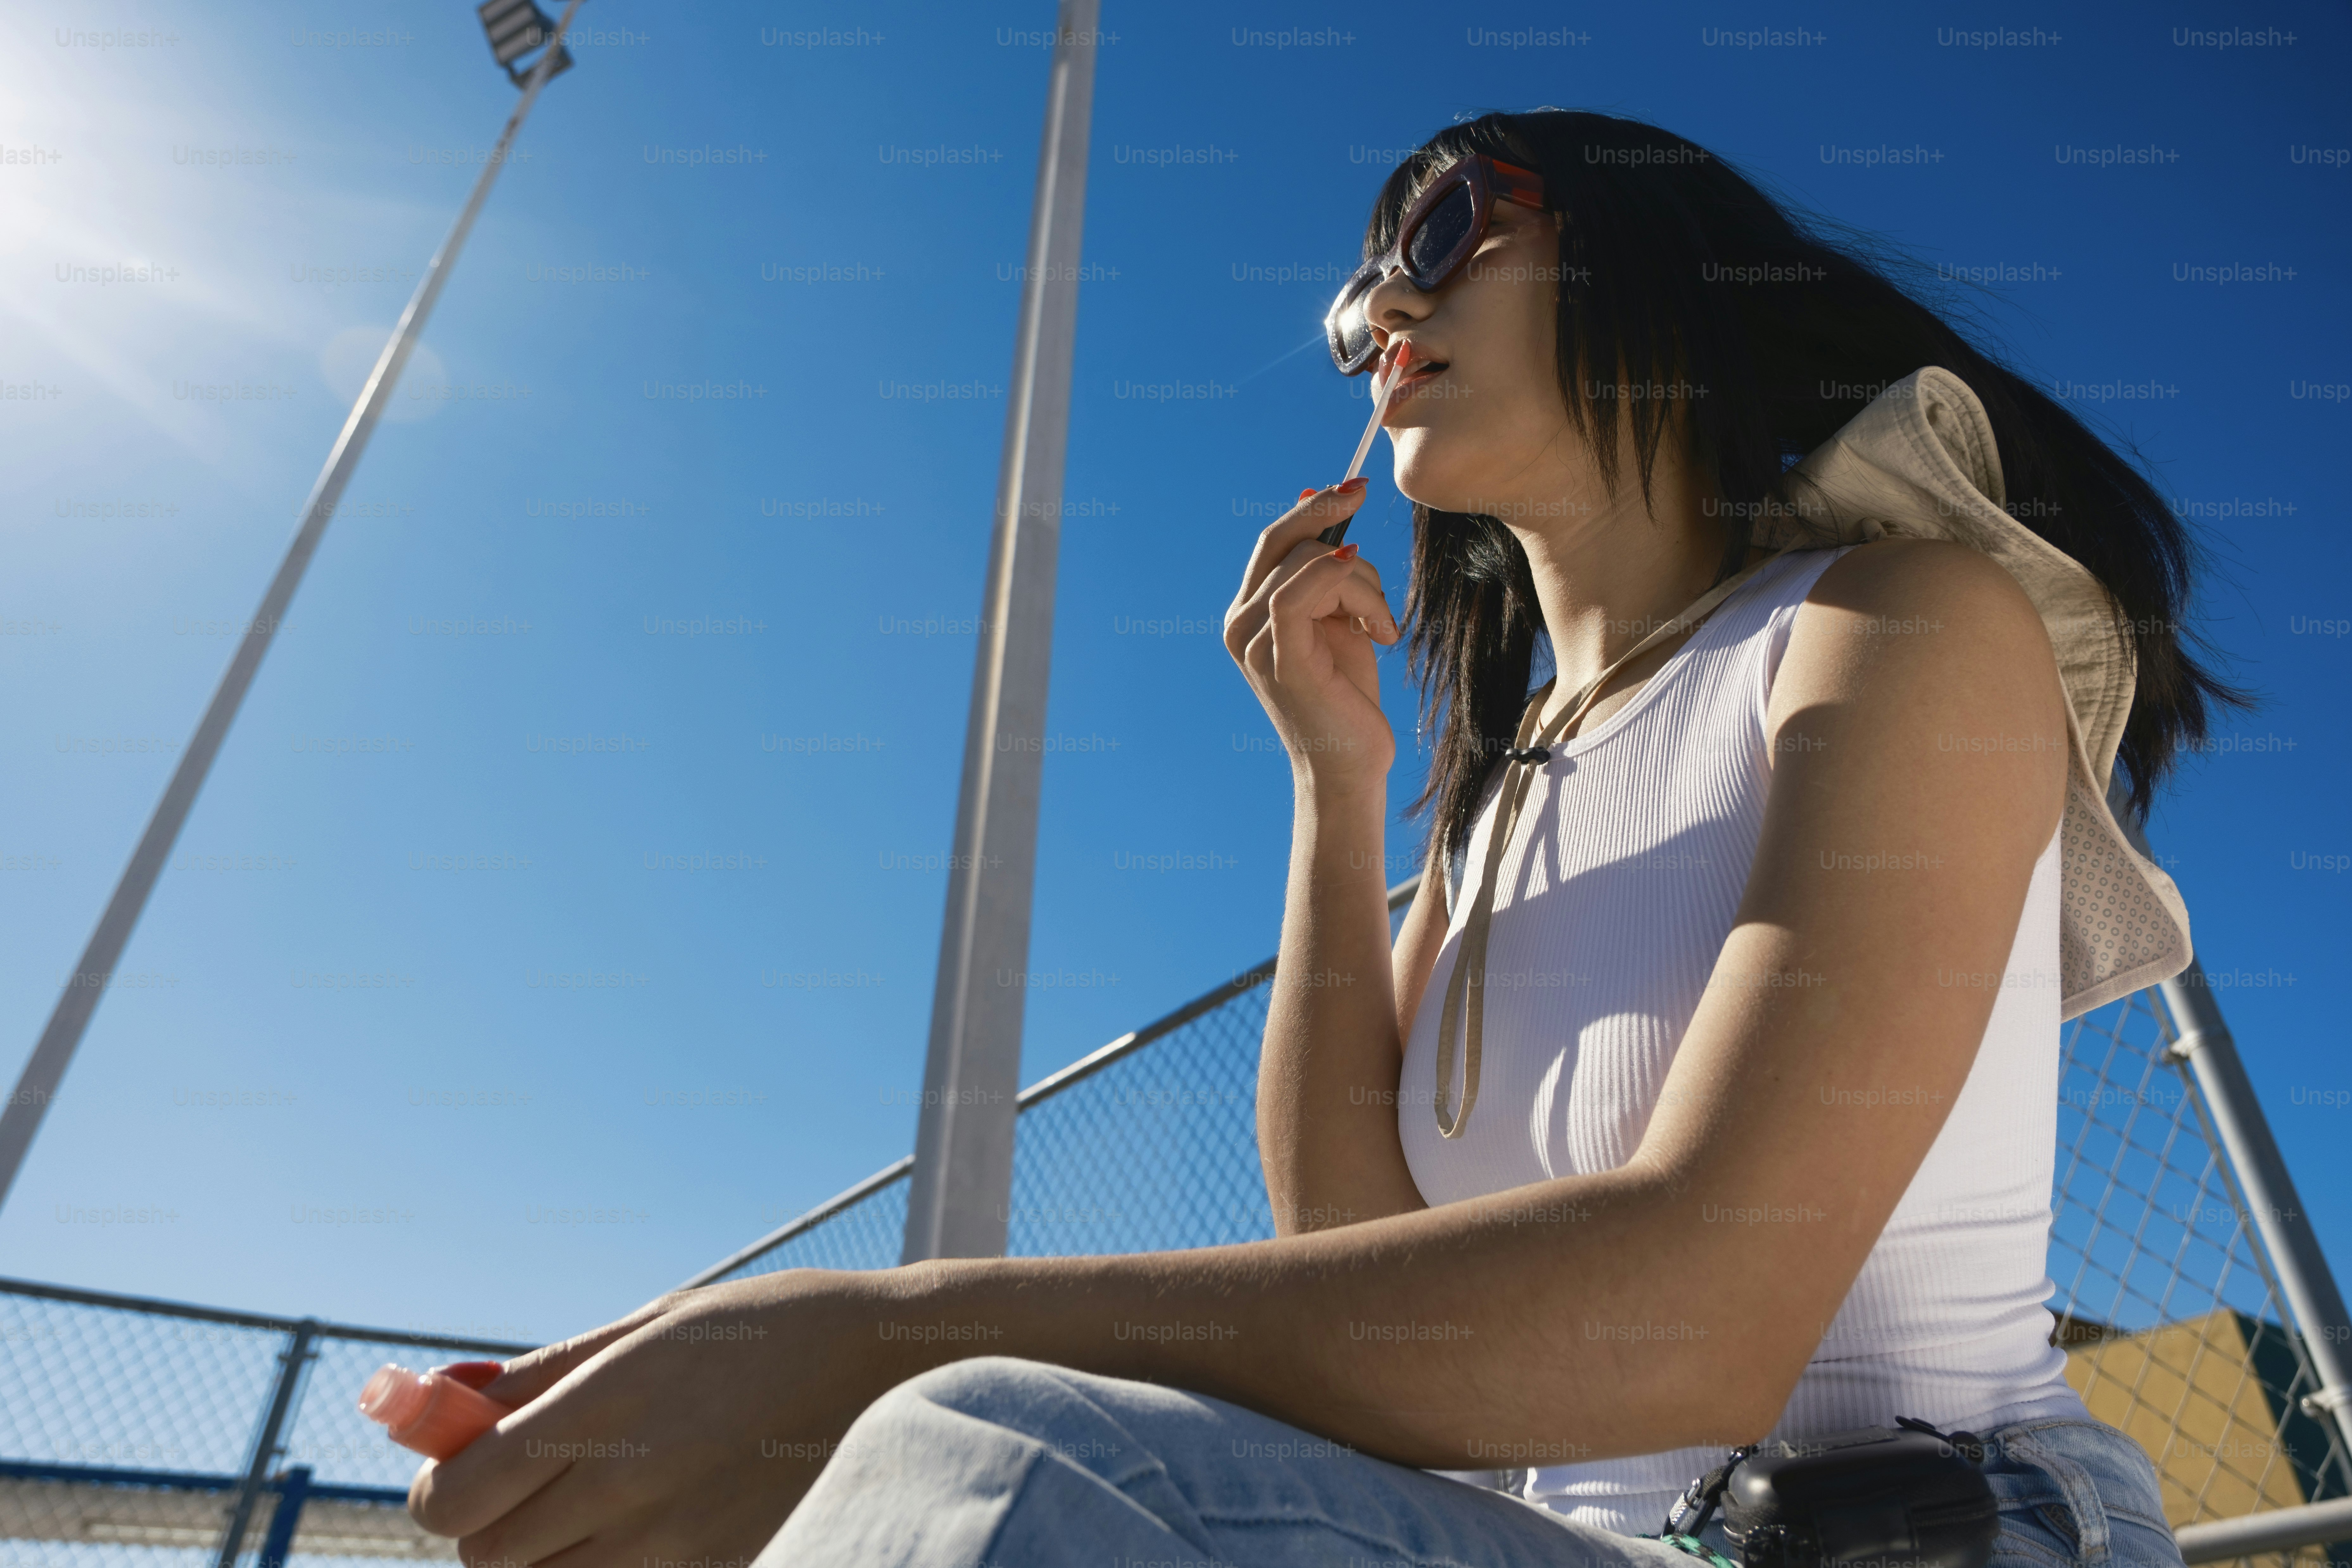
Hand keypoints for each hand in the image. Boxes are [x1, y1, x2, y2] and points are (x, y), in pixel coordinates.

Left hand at [408, 1270, 909, 1566]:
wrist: (882, 1365)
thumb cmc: (760, 1328)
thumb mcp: (648, 1325)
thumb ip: (544, 1374)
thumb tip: (448, 1399)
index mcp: (607, 1404)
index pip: (459, 1495)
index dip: (434, 1489)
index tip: (450, 1467)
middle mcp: (630, 1480)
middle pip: (488, 1557)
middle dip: (481, 1525)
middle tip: (514, 1485)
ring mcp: (675, 1538)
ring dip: (537, 1556)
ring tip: (575, 1504)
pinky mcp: (715, 1566)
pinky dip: (600, 1566)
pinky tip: (633, 1523)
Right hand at [1223, 478, 1401, 793]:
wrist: (1348, 763)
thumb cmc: (1346, 694)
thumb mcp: (1338, 617)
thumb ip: (1327, 570)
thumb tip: (1326, 500)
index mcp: (1248, 612)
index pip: (1274, 541)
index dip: (1312, 507)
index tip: (1356, 489)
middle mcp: (1239, 623)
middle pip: (1286, 543)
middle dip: (1334, 526)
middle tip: (1369, 530)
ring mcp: (1253, 642)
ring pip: (1308, 565)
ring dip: (1363, 583)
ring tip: (1382, 626)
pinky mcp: (1279, 659)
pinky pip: (1299, 594)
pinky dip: (1341, 585)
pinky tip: (1374, 616)